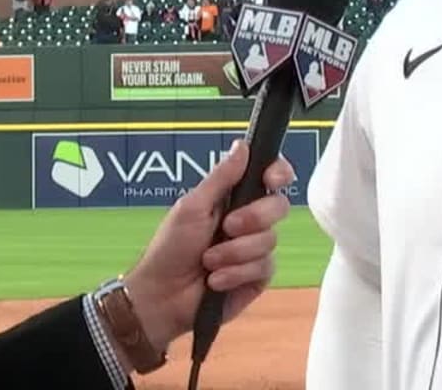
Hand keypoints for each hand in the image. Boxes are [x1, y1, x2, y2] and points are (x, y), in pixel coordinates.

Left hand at [121, 140, 293, 355]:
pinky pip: (264, 267)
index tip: (273, 178)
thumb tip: (243, 145)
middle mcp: (249, 221)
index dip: (279, 173)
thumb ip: (221, 177)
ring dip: (234, 252)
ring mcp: (254, 249)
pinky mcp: (257, 277)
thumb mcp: (192, 207)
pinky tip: (215, 281)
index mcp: (233, 198)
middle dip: (253, 218)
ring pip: (270, 240)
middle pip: (279, 206)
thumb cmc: (170, 248)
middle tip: (227, 227)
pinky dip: (236, 273)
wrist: (162, 296)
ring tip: (208, 261)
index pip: (270, 177)